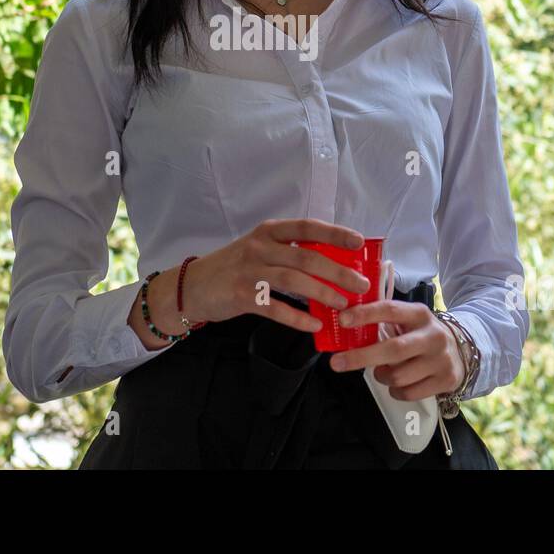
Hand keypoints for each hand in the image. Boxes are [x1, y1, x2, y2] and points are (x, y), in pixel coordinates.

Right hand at [183, 218, 370, 334]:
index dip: (334, 233)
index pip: (307, 228)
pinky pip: (274, 307)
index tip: (359, 242)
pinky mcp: (241, 295)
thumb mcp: (259, 250)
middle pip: (306, 257)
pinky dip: (297, 317)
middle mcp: (260, 247)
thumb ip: (288, 253)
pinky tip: (314, 325)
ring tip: (343, 304)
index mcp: (269, 232)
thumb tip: (332, 265)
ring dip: (322, 293)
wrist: (192, 286)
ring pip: (293, 280)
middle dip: (337, 271)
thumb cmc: (233, 267)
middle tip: (361, 284)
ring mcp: (249, 270)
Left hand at [327, 302, 465, 400]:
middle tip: (336, 363)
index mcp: (419, 314)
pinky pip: (409, 392)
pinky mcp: (446, 380)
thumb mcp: (409, 320)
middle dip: (361, 357)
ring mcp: (441, 359)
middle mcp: (433, 336)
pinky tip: (396, 384)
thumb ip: (384, 320)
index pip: (390, 310)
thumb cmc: (422, 335)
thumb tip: (345, 325)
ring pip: (398, 376)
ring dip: (381, 376)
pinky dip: (395, 391)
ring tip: (380, 371)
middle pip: (393, 349)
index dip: (365, 314)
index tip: (342, 320)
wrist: (462, 352)